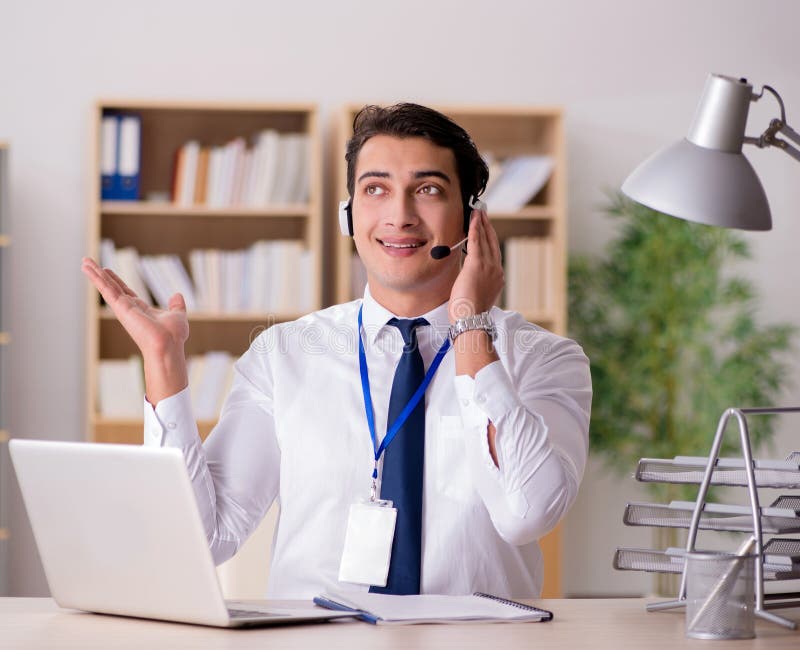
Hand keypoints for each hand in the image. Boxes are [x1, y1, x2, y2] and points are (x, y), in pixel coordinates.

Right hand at [82, 257, 188, 402]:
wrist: (168, 345)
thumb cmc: (173, 336)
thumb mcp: (177, 315)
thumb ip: (176, 305)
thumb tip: (177, 296)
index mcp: (140, 309)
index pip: (125, 291)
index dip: (115, 280)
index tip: (107, 270)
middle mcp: (129, 308)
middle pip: (111, 287)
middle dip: (100, 275)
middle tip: (88, 263)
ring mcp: (123, 308)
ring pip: (106, 287)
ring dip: (95, 274)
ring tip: (84, 262)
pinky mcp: (120, 307)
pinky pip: (107, 290)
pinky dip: (97, 279)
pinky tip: (89, 269)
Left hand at [448, 208, 503, 321]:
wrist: (471, 319)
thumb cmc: (469, 313)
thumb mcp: (476, 295)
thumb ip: (475, 282)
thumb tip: (468, 277)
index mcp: (497, 278)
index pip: (493, 253)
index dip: (490, 238)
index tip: (486, 228)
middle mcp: (496, 270)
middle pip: (492, 243)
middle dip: (487, 226)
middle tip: (484, 213)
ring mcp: (488, 267)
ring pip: (485, 240)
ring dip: (481, 223)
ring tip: (478, 212)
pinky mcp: (477, 265)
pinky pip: (476, 242)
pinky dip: (475, 229)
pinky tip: (473, 219)